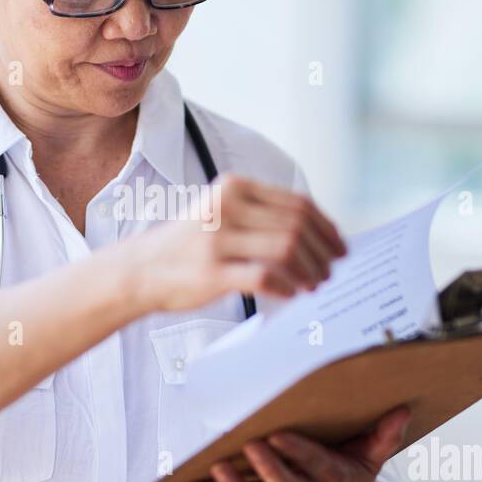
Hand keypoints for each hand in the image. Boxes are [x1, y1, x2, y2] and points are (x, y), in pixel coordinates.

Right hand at [127, 173, 346, 312]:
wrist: (141, 269)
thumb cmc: (190, 245)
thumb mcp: (222, 213)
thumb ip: (261, 216)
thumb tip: (316, 235)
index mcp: (234, 188)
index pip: (296, 204)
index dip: (326, 227)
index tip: (339, 246)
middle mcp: (226, 208)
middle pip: (296, 227)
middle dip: (322, 252)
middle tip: (330, 271)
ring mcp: (218, 239)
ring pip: (286, 250)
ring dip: (309, 270)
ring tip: (314, 284)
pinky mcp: (212, 271)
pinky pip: (265, 277)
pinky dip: (287, 286)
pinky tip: (292, 293)